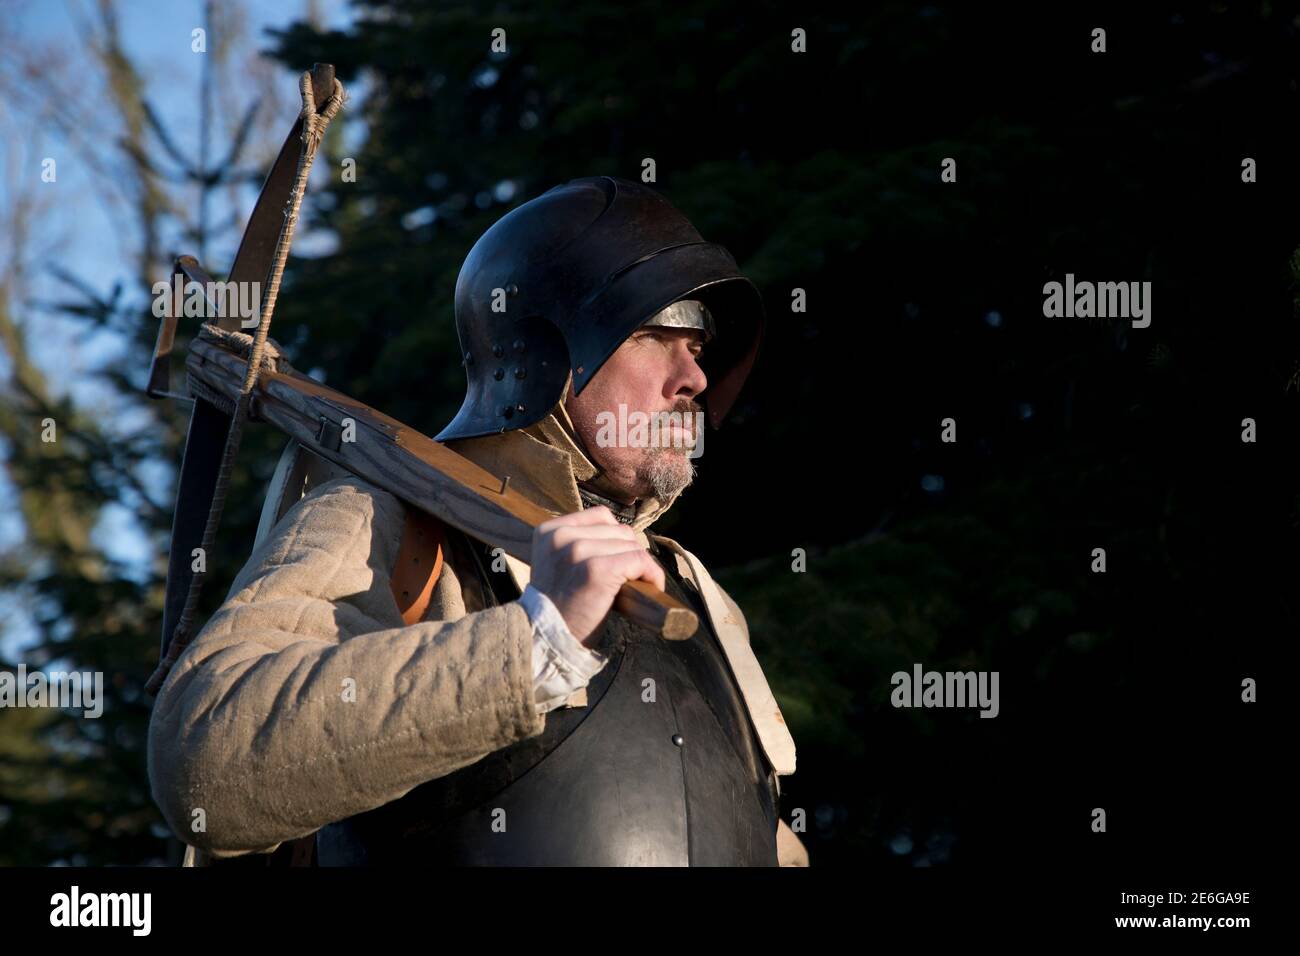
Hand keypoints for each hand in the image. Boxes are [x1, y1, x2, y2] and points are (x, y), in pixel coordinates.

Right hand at [528, 506, 665, 645]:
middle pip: (619, 530)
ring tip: (635, 585)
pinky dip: (651, 575)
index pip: (600, 516)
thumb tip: (625, 539)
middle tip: (628, 578)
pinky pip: (639, 561)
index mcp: (550, 531)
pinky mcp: (597, 569)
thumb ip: (581, 545)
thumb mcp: (558, 564)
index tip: (618, 561)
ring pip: (631, 545)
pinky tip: (650, 587)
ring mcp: (578, 551)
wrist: (547, 639)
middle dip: (630, 553)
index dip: (616, 538)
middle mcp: (562, 536)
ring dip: (641, 566)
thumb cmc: (560, 606)